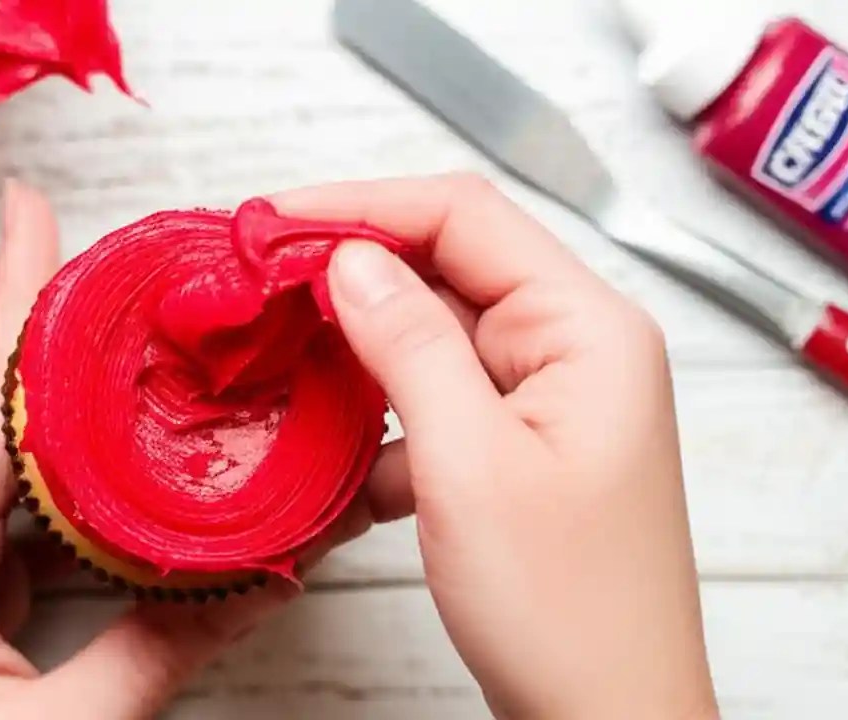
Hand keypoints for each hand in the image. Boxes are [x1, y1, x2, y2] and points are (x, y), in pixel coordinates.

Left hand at [0, 181, 382, 719]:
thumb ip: (156, 655)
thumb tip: (256, 584)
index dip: (20, 294)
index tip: (33, 208)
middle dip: (64, 337)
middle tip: (140, 287)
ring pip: (0, 459)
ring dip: (71, 419)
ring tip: (149, 382)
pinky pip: (1, 516)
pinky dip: (60, 493)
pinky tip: (117, 497)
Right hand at [273, 175, 717, 718]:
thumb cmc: (567, 612)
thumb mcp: (469, 466)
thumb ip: (410, 346)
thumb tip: (349, 261)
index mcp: (588, 330)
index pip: (465, 217)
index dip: (361, 206)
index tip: (273, 222)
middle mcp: (575, 348)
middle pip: (448, 266)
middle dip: (351, 273)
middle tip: (260, 284)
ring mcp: (547, 398)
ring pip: (435, 334)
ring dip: (361, 346)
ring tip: (284, 355)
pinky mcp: (518, 444)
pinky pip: (437, 396)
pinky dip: (383, 412)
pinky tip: (342, 449)